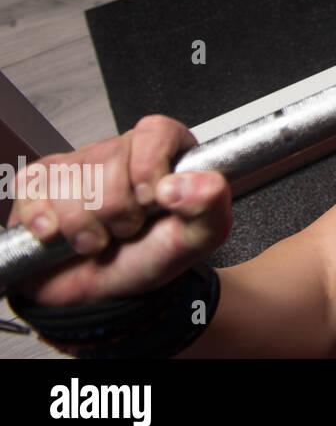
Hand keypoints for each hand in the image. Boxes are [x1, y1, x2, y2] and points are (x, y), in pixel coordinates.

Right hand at [5, 115, 230, 307]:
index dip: (149, 167)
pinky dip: (46, 222)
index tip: (152, 200)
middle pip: (108, 157)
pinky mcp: (40, 185)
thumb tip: (190, 182)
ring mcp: (77, 166)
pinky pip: (33, 190)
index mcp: (164, 153)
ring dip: (83, 225)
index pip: (154, 131)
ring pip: (70, 178)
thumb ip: (211, 204)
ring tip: (98, 238)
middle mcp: (120, 152)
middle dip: (117, 209)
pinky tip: (60, 235)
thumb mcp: (198, 237)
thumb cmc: (151, 256)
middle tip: (126, 229)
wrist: (105, 294)